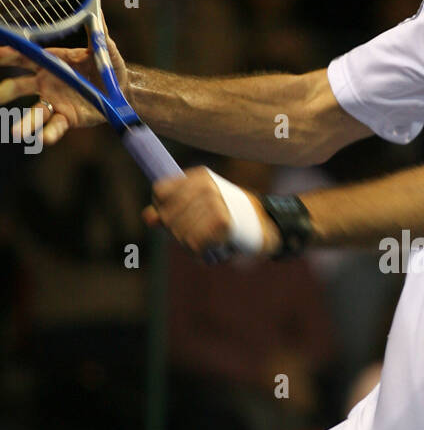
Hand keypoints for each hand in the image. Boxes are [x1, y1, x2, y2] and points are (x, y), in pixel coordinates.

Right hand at [0, 24, 127, 144]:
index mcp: (52, 62)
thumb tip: (96, 13)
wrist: (121, 91)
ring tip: (15, 132)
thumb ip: (99, 36)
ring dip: (24, 122)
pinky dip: (48, 134)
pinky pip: (55, 127)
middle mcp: (47, 83)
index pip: (25, 58)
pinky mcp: (66, 119)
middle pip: (20, 86)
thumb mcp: (105, 51)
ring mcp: (55, 102)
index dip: (9, 56)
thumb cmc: (109, 67)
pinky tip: (43, 139)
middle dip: (6, 91)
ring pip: (35, 112)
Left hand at [143, 166, 280, 257]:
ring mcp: (214, 201)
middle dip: (178, 232)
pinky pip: (193, 244)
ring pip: (179, 233)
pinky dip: (201, 252)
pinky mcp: (222, 222)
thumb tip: (148, 218)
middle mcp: (205, 185)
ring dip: (191, 244)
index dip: (163, 210)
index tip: (180, 218)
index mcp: (199, 177)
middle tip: (199, 233)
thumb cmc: (230, 218)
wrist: (268, 227)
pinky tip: (214, 247)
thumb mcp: (200, 209)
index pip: (160, 192)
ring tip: (208, 240)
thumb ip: (170, 212)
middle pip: (167, 217)